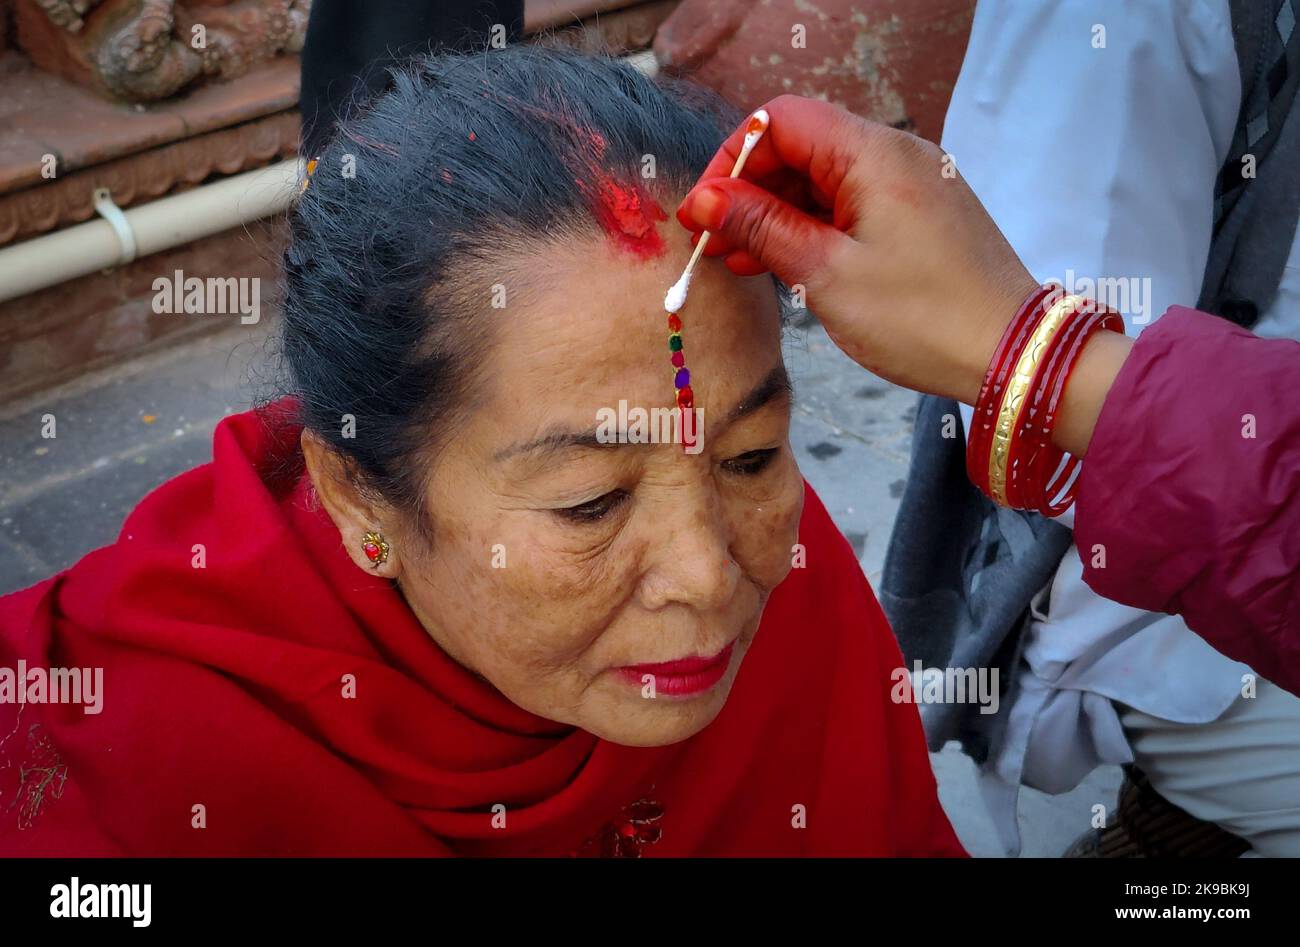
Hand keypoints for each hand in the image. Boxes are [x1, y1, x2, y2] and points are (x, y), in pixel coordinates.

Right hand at [676, 95, 1040, 405]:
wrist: (1011, 353)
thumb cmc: (923, 317)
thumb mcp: (824, 273)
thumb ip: (761, 227)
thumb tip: (705, 199)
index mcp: (873, 153)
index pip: (780, 121)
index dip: (732, 160)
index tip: (703, 210)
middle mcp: (895, 154)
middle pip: (800, 148)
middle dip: (749, 192)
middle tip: (712, 243)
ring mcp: (910, 184)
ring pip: (823, 180)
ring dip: (776, 215)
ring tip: (739, 261)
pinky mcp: (919, 215)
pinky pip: (851, 205)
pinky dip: (813, 229)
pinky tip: (784, 264)